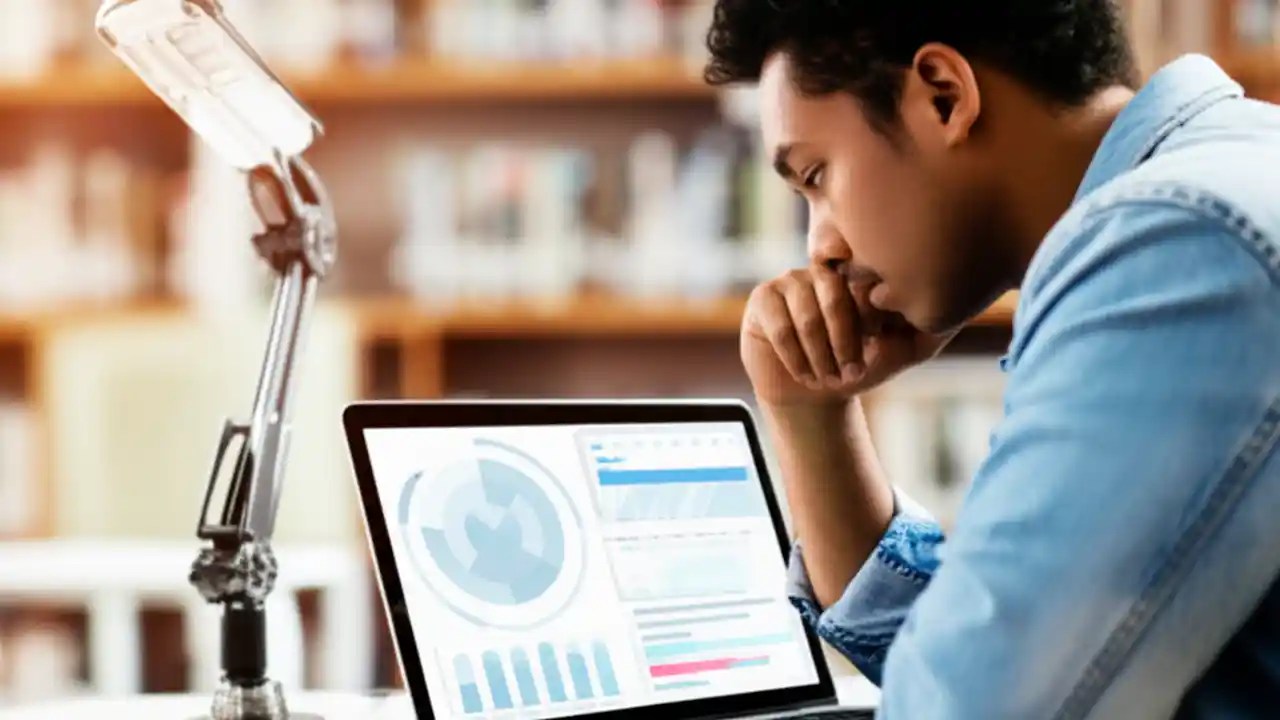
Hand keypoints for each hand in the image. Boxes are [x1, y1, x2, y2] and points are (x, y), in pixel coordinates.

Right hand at [742, 266, 955, 406]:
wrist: (815, 395)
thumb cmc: (862, 366)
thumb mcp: (907, 349)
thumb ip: (936, 326)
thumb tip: (963, 303)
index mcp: (860, 273)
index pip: (867, 283)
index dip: (871, 324)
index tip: (875, 350)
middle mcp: (826, 270)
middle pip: (835, 294)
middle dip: (844, 342)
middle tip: (851, 371)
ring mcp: (792, 280)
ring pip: (807, 312)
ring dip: (820, 355)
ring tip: (827, 377)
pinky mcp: (764, 299)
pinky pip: (780, 325)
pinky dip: (795, 357)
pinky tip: (804, 373)